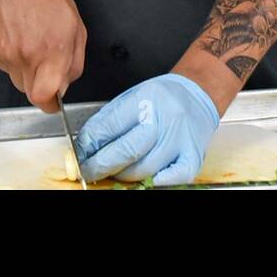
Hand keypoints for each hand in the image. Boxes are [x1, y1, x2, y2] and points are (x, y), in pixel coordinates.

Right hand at [0, 0, 85, 112]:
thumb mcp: (76, 26)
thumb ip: (74, 62)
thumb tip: (64, 85)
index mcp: (52, 50)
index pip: (44, 97)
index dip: (51, 104)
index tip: (55, 101)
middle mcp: (27, 55)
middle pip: (31, 93)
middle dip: (41, 85)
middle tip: (47, 62)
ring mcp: (6, 53)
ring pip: (18, 80)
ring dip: (27, 71)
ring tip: (31, 42)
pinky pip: (5, 66)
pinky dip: (13, 58)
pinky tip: (19, 36)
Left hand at [75, 73, 220, 185]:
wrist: (196, 94)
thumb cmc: (161, 98)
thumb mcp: (132, 96)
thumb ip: (110, 119)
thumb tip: (87, 145)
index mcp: (145, 99)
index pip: (111, 126)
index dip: (90, 145)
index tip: (80, 155)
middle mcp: (164, 118)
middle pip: (127, 150)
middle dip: (102, 165)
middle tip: (89, 171)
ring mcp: (179, 139)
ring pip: (145, 168)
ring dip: (123, 175)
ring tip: (114, 172)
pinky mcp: (192, 155)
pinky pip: (173, 177)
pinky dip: (155, 182)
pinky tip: (143, 181)